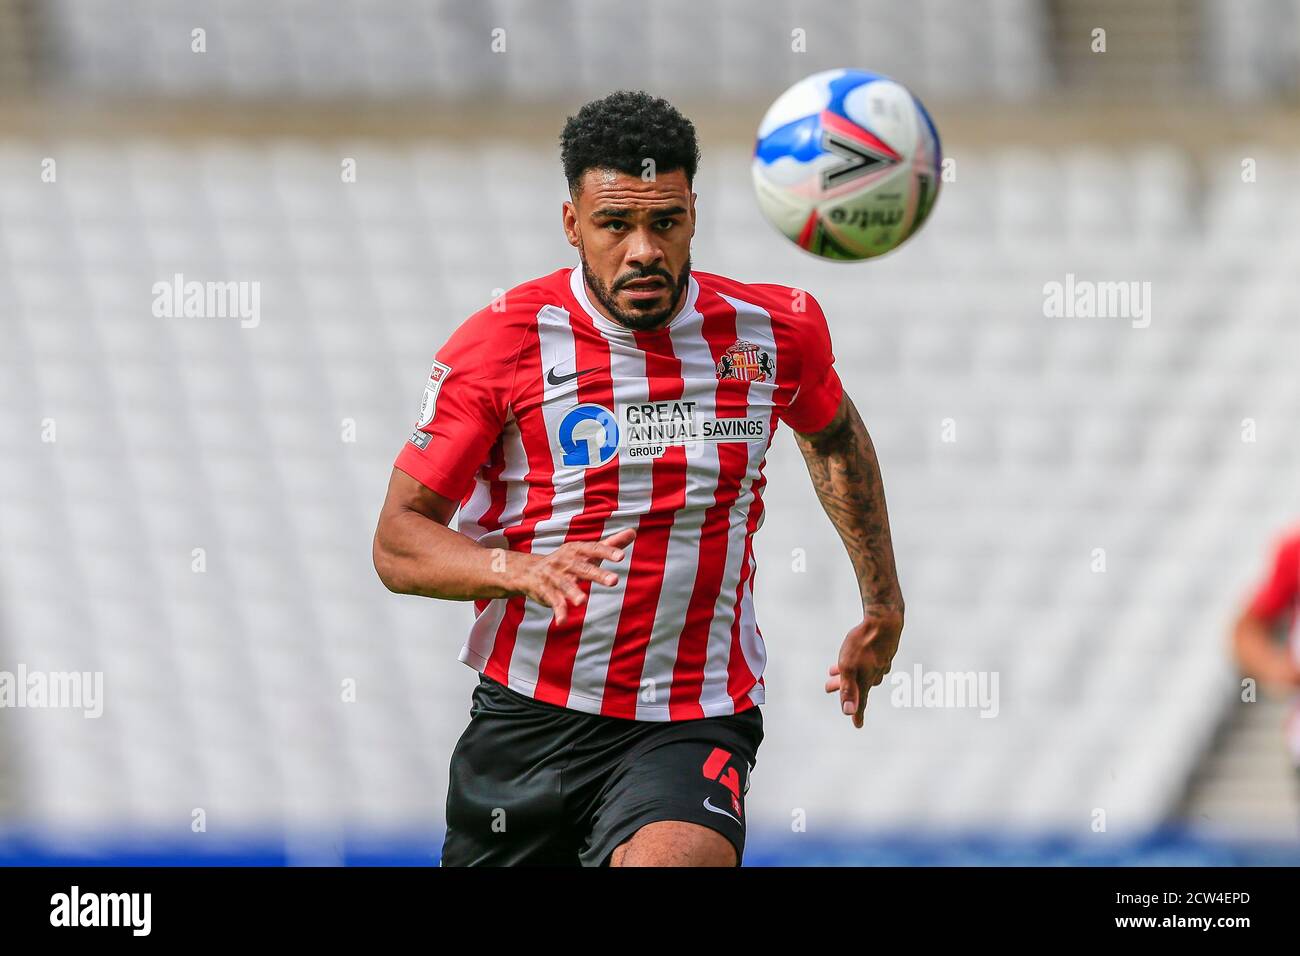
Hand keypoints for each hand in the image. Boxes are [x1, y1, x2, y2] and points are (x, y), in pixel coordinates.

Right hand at [511, 528, 635, 624]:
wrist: (530, 570)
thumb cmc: (567, 560)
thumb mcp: (587, 551)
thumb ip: (611, 544)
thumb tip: (633, 532)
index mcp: (577, 550)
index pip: (594, 549)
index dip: (607, 552)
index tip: (621, 556)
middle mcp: (565, 561)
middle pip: (583, 568)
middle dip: (597, 574)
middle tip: (614, 581)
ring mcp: (554, 576)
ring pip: (565, 584)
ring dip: (573, 592)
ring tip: (583, 602)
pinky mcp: (545, 591)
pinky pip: (553, 601)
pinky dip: (558, 611)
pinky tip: (562, 622)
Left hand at [824, 604, 903, 728]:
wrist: (883, 621)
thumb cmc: (862, 644)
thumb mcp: (848, 667)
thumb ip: (848, 690)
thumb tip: (848, 712)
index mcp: (866, 680)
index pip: (860, 702)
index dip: (858, 714)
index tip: (857, 725)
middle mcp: (876, 675)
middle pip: (859, 686)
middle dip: (843, 688)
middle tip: (828, 686)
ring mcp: (882, 663)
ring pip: (864, 673)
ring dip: (850, 675)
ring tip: (835, 669)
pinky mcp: (884, 652)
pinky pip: (870, 663)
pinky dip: (860, 664)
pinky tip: (859, 658)